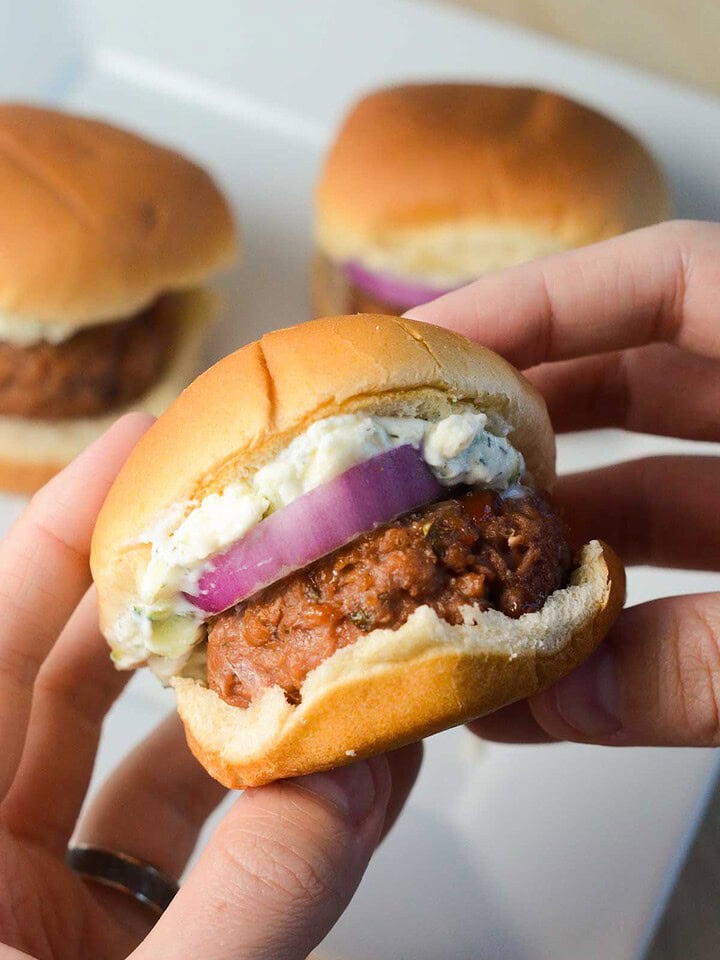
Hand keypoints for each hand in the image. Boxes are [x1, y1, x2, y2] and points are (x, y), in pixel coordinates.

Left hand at [0, 414, 420, 959]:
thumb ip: (244, 896)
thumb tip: (355, 780)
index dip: (60, 533)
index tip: (134, 446)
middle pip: (79, 684)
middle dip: (178, 603)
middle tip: (260, 530)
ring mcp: (54, 910)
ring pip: (156, 770)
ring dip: (248, 711)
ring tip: (330, 647)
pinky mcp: (122, 950)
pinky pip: (200, 854)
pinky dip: (271, 814)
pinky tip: (344, 776)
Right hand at [406, 219, 719, 747]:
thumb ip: (706, 665)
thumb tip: (553, 702)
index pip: (666, 276)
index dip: (540, 297)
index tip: (429, 349)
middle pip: (635, 372)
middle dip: (518, 418)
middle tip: (413, 461)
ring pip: (654, 477)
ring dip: (555, 524)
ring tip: (454, 568)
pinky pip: (692, 558)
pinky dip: (620, 597)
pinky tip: (546, 652)